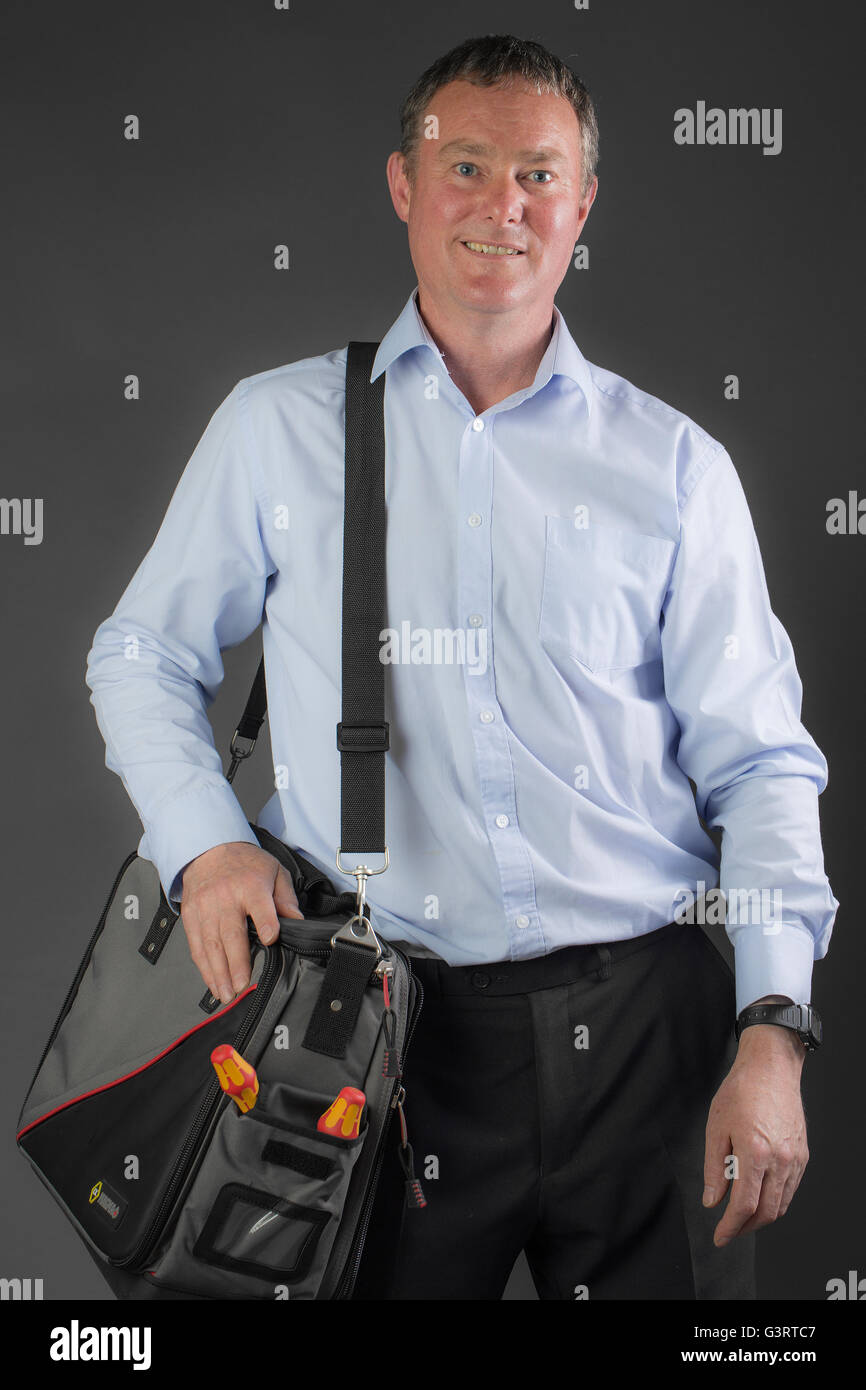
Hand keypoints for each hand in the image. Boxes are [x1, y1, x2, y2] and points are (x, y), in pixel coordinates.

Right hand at [180, 841, 303, 1003]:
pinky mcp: (191, 915)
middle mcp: (225, 898)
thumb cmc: (245, 863)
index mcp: (250, 885)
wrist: (208, 849)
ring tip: (226, 993)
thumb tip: (297, 921)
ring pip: (210, 944)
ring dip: (218, 972)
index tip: (270, 939)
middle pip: (230, 933)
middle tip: (241, 986)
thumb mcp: (274, 871)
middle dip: (236, 963)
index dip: (265, 923)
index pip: (259, 906)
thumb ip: (286, 898)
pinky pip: (197, 945)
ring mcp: (205, 908)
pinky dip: (204, 966)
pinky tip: (212, 982)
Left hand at [703, 1009, 807, 1246]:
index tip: (719, 1236)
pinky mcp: (802, 1155)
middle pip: (766, 1212)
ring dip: (761, 1218)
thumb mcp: (716, 1127)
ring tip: (741, 1217)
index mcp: (755, 1153)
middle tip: (729, 1230)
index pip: (744, 1205)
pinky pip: (790, 1189)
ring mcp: (795, 1159)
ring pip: (781, 1204)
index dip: (730, 1226)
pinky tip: (760, 1197)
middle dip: (745, 1228)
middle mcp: (780, 1160)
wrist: (771, 1068)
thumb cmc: (741, 1091)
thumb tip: (713, 1200)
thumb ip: (714, 1169)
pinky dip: (775, 1201)